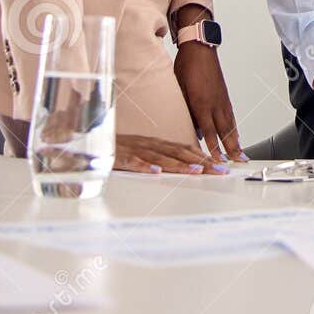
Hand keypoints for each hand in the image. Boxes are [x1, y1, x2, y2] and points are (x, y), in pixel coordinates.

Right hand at [113, 133, 232, 174]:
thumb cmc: (119, 149)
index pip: (185, 149)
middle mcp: (150, 145)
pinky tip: (156, 172)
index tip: (221, 165)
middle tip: (220, 169)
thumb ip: (161, 157)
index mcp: (157, 144)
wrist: (92, 141)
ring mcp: (136, 150)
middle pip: (180, 153)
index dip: (204, 156)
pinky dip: (146, 167)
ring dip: (180, 164)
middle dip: (201, 161)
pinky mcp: (121, 158)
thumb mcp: (143, 152)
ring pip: (161, 157)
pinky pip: (134, 162)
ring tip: (197, 171)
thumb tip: (180, 166)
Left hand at [173, 43, 246, 161]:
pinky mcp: (224, 94)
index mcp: (201, 103)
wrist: (199, 47)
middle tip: (237, 162)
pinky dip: (234, 126)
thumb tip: (190, 128)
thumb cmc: (187, 66)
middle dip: (230, 149)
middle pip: (224, 131)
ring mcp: (222, 98)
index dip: (213, 148)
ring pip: (230, 124)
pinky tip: (236, 132)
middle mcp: (214, 103)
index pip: (208, 132)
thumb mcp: (179, 90)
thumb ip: (186, 111)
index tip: (217, 161)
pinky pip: (231, 115)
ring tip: (240, 153)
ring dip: (235, 140)